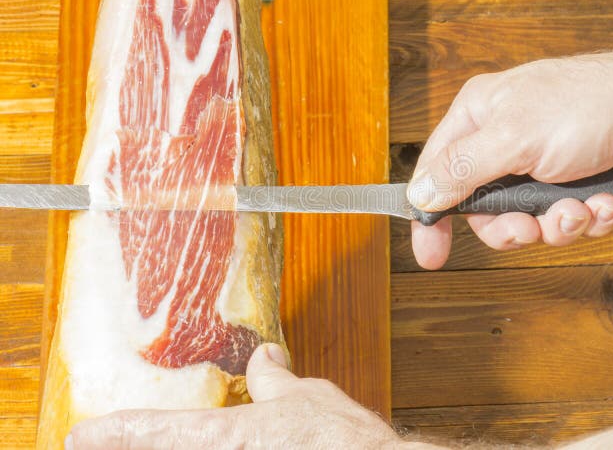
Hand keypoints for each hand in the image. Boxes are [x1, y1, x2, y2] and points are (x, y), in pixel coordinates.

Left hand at [67, 344, 430, 449]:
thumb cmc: (342, 443)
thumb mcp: (307, 399)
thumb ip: (276, 381)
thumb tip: (266, 359)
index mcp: (224, 438)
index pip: (153, 431)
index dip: (112, 432)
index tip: (81, 434)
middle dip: (129, 449)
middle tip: (100, 444)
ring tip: (141, 443)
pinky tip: (235, 447)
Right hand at [408, 45, 612, 268]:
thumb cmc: (588, 103)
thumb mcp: (513, 138)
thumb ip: (461, 170)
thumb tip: (419, 195)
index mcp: (478, 117)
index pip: (436, 173)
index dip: (431, 216)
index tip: (431, 254)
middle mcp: (504, 141)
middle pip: (486, 210)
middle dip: (514, 226)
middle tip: (530, 227)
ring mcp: (540, 163)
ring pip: (529, 220)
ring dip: (558, 223)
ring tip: (581, 207)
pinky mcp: (574, 182)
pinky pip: (566, 219)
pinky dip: (587, 217)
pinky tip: (604, 201)